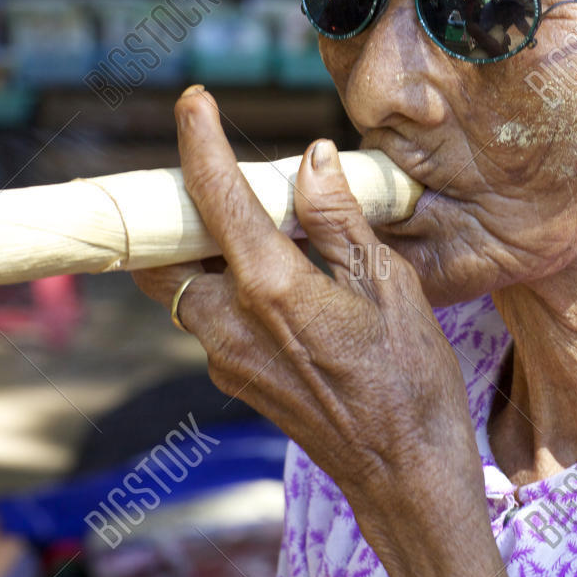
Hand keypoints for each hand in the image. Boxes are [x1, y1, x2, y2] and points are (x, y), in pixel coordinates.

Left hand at [132, 86, 505, 576]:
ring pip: (182, 288)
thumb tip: (311, 160)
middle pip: (166, 252)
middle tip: (216, 176)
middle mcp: (231, 324)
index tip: (193, 100)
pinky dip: (225, 285)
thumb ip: (340, 220)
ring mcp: (227, 358)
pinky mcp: (238, 379)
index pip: (216, 198)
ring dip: (202, 251)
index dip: (198, 142)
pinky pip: (209, 318)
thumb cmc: (411, 382)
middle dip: (177, 209)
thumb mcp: (392, 286)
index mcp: (272, 290)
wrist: (405, 476)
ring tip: (256, 224)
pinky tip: (279, 278)